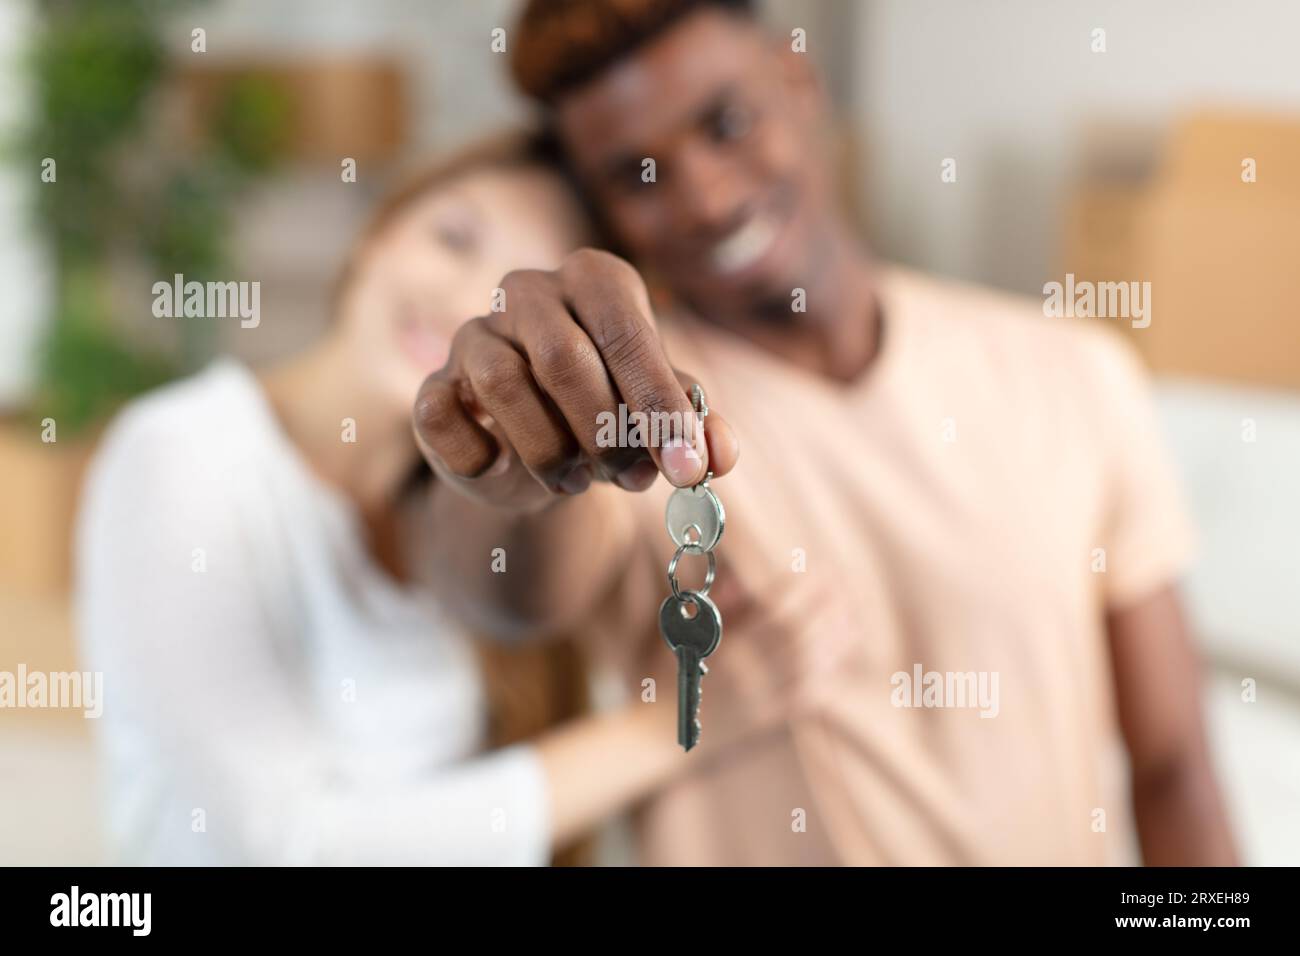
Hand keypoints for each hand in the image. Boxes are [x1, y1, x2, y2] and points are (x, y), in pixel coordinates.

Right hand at [412, 248, 738, 512]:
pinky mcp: (432, 385)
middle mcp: (528, 292)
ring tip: (575, 481)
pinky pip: (443, 417)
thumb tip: (719, 457)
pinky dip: (479, 457)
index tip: (687, 468)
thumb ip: (695, 429)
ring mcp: (472, 334)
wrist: (531, 453)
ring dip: (549, 450)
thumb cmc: (606, 415)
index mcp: (594, 281)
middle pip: (562, 358)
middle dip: (604, 432)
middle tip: (631, 479)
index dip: (658, 405)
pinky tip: (503, 469)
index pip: (627, 332)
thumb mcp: (658, 419)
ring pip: (502, 385)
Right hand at [647, 582, 861, 752]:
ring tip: (852, 617)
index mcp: (727, 650)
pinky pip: (805, 697)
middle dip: (826, 608)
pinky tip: (840, 658)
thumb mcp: (686, 634)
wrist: (664, 730)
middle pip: (799, 637)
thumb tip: (742, 579)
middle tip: (845, 586)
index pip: (774, 615)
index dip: (801, 591)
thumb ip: (717, 607)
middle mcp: (748, 674)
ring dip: (835, 640)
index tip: (818, 569)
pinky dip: (826, 676)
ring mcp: (760, 698)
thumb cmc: (673, 673)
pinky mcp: (767, 718)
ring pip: (808, 666)